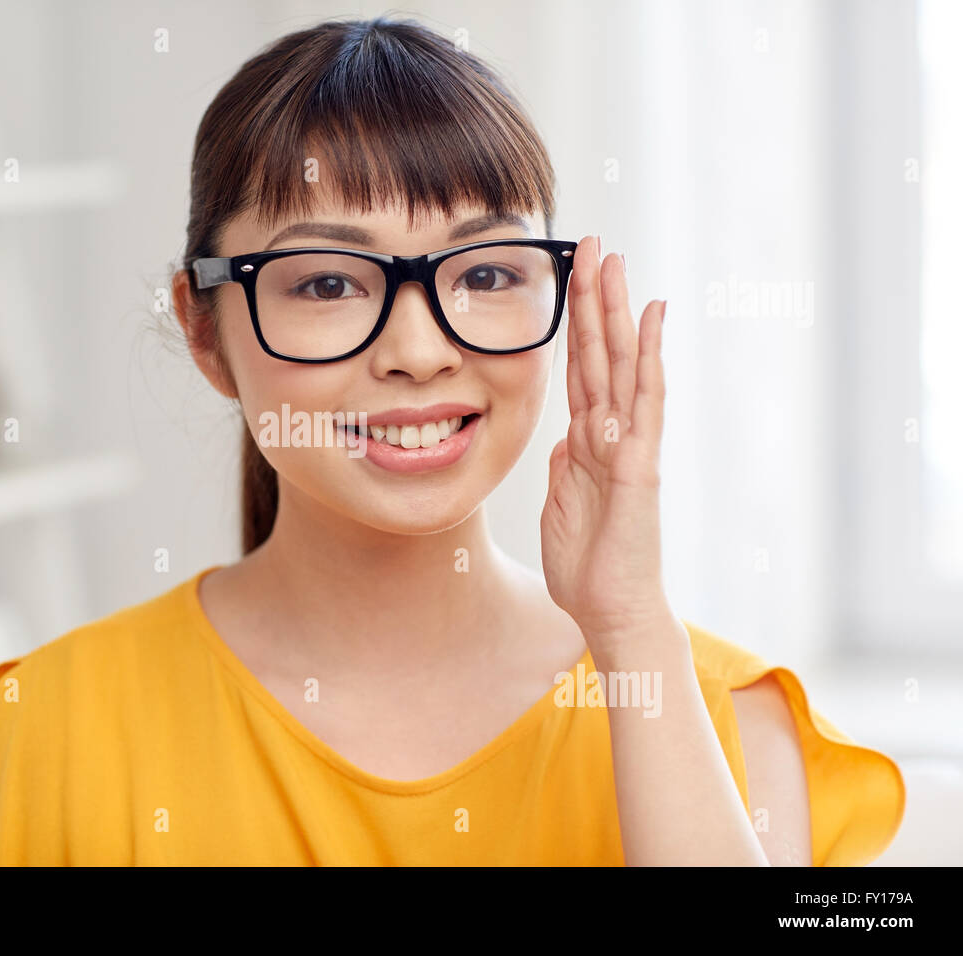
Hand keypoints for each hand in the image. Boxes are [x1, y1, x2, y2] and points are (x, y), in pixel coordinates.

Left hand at [540, 236, 672, 654]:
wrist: (611, 612)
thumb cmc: (588, 567)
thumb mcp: (561, 505)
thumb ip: (564, 467)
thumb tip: (564, 439)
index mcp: (587, 443)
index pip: (581, 369)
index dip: (575, 324)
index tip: (570, 278)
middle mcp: (611, 434)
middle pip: (601, 353)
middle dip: (595, 299)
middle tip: (593, 243)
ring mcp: (630, 444)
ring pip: (623, 363)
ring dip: (617, 311)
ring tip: (615, 260)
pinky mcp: (641, 464)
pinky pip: (646, 400)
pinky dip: (649, 356)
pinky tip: (652, 316)